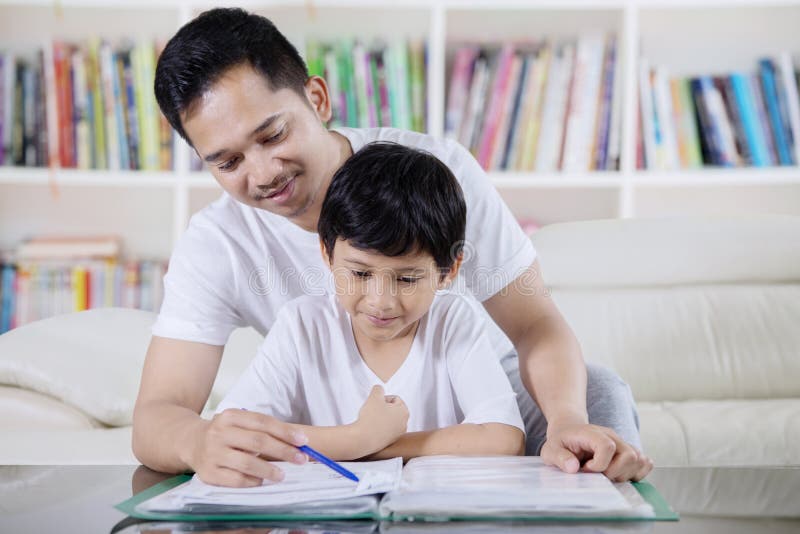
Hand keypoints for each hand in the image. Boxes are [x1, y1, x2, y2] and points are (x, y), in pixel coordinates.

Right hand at [187, 409, 309, 486]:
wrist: (191, 442)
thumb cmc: (226, 433)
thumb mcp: (240, 422)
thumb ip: (263, 429)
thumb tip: (297, 441)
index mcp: (230, 416)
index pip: (263, 422)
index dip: (285, 432)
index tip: (303, 441)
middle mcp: (219, 432)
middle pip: (257, 441)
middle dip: (283, 451)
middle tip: (301, 459)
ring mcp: (212, 453)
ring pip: (247, 462)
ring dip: (269, 470)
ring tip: (283, 475)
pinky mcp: (208, 473)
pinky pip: (235, 479)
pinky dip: (252, 481)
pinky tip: (261, 481)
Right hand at [356, 385, 408, 450]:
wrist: (363, 439)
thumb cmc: (371, 417)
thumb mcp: (374, 396)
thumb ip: (378, 389)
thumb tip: (379, 389)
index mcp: (404, 411)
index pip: (395, 398)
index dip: (383, 399)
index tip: (375, 404)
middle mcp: (404, 424)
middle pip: (393, 409)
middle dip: (382, 408)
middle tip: (373, 411)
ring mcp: (398, 434)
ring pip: (388, 419)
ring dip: (380, 417)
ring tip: (372, 420)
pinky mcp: (390, 442)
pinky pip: (385, 429)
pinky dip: (379, 427)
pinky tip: (371, 429)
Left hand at [541, 421, 653, 481]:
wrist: (569, 430)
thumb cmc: (561, 442)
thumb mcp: (550, 449)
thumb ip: (559, 457)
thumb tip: (573, 468)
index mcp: (593, 433)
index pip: (608, 447)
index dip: (599, 465)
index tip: (585, 470)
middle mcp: (612, 437)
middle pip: (630, 455)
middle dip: (614, 473)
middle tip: (598, 475)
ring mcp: (622, 444)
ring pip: (640, 460)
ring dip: (625, 475)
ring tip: (607, 475)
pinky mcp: (628, 452)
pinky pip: (645, 463)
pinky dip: (636, 473)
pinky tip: (618, 475)